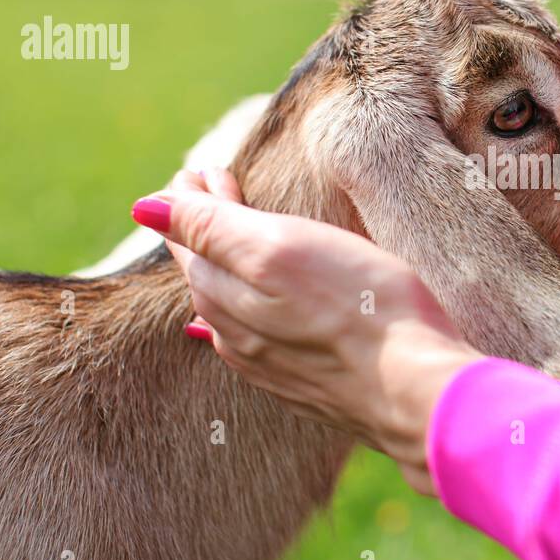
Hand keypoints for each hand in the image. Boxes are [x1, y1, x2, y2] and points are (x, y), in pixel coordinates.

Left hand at [131, 167, 483, 494]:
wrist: (415, 390)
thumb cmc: (361, 307)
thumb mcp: (281, 248)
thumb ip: (212, 228)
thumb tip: (145, 208)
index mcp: (229, 296)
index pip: (194, 241)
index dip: (192, 203)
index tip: (199, 169)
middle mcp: (240, 335)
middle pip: (207, 274)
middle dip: (206, 229)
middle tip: (216, 187)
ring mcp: (273, 365)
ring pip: (228, 311)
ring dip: (226, 269)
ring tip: (231, 242)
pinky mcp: (307, 387)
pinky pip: (255, 346)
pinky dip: (244, 317)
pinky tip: (244, 325)